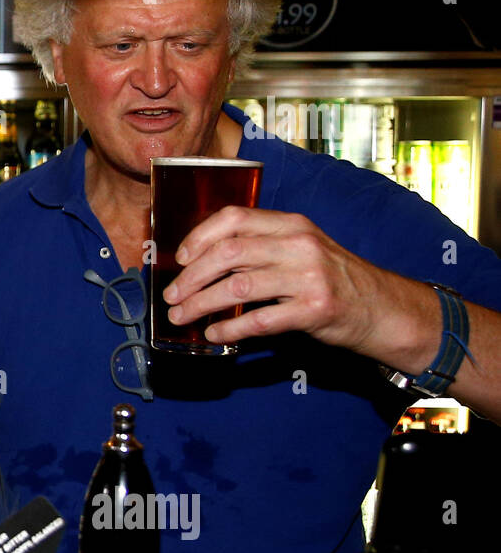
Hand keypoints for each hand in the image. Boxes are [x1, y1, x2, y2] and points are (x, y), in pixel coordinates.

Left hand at [161, 206, 391, 355]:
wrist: (381, 308)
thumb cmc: (329, 279)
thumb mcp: (299, 249)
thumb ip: (259, 247)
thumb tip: (200, 262)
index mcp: (289, 224)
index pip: (234, 218)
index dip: (199, 236)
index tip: (180, 258)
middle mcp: (298, 245)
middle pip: (229, 253)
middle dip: (191, 277)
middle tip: (171, 296)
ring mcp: (309, 277)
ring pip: (238, 287)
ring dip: (201, 304)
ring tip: (181, 317)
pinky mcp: (315, 310)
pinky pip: (260, 320)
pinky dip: (230, 329)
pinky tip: (214, 334)